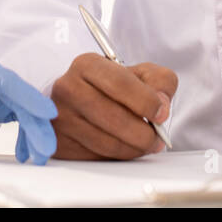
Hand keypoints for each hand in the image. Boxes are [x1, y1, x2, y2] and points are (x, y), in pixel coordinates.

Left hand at [0, 51, 58, 164]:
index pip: (5, 81)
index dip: (27, 96)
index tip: (46, 112)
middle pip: (20, 98)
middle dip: (37, 123)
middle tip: (46, 149)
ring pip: (23, 110)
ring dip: (35, 132)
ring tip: (39, 158)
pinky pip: (17, 119)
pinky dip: (24, 136)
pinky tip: (25, 154)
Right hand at [50, 53, 176, 159]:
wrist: (81, 100)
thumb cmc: (112, 87)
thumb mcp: (140, 74)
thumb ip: (160, 81)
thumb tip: (161, 105)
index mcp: (87, 65)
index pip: (120, 83)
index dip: (146, 101)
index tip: (161, 114)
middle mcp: (68, 88)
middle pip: (113, 117)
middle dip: (143, 133)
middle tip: (157, 138)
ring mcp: (61, 117)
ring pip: (106, 142)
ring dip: (134, 148)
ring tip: (146, 144)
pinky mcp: (59, 142)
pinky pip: (96, 156)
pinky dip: (117, 156)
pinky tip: (125, 148)